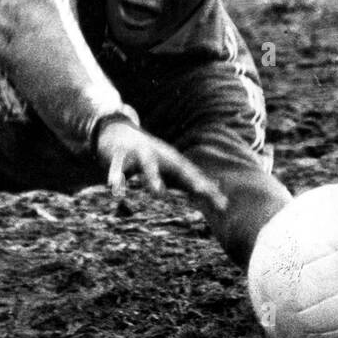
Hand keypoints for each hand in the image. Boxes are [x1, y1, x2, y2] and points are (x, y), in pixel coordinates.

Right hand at [96, 121, 225, 212]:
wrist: (118, 133)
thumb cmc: (149, 156)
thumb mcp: (169, 169)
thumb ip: (189, 183)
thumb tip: (214, 198)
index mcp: (173, 161)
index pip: (194, 176)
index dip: (208, 189)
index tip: (222, 205)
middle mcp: (160, 156)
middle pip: (178, 168)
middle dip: (190, 179)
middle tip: (203, 192)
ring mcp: (140, 154)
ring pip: (148, 166)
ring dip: (153, 178)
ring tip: (158, 192)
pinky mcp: (120, 155)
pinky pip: (117, 167)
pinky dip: (116, 176)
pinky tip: (114, 187)